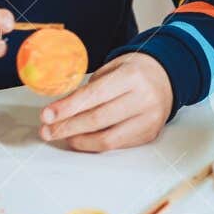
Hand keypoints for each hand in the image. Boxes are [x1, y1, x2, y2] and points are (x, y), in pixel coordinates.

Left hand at [39, 53, 172, 151]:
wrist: (167, 77)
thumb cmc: (134, 71)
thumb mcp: (113, 68)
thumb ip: (90, 87)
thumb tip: (61, 108)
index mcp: (132, 76)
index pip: (94, 96)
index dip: (67, 107)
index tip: (46, 115)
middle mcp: (143, 99)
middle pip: (98, 119)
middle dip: (67, 126)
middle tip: (47, 130)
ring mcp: (148, 119)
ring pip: (107, 138)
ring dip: (78, 140)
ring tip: (62, 135)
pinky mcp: (149, 134)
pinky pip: (116, 145)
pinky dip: (94, 144)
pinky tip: (81, 139)